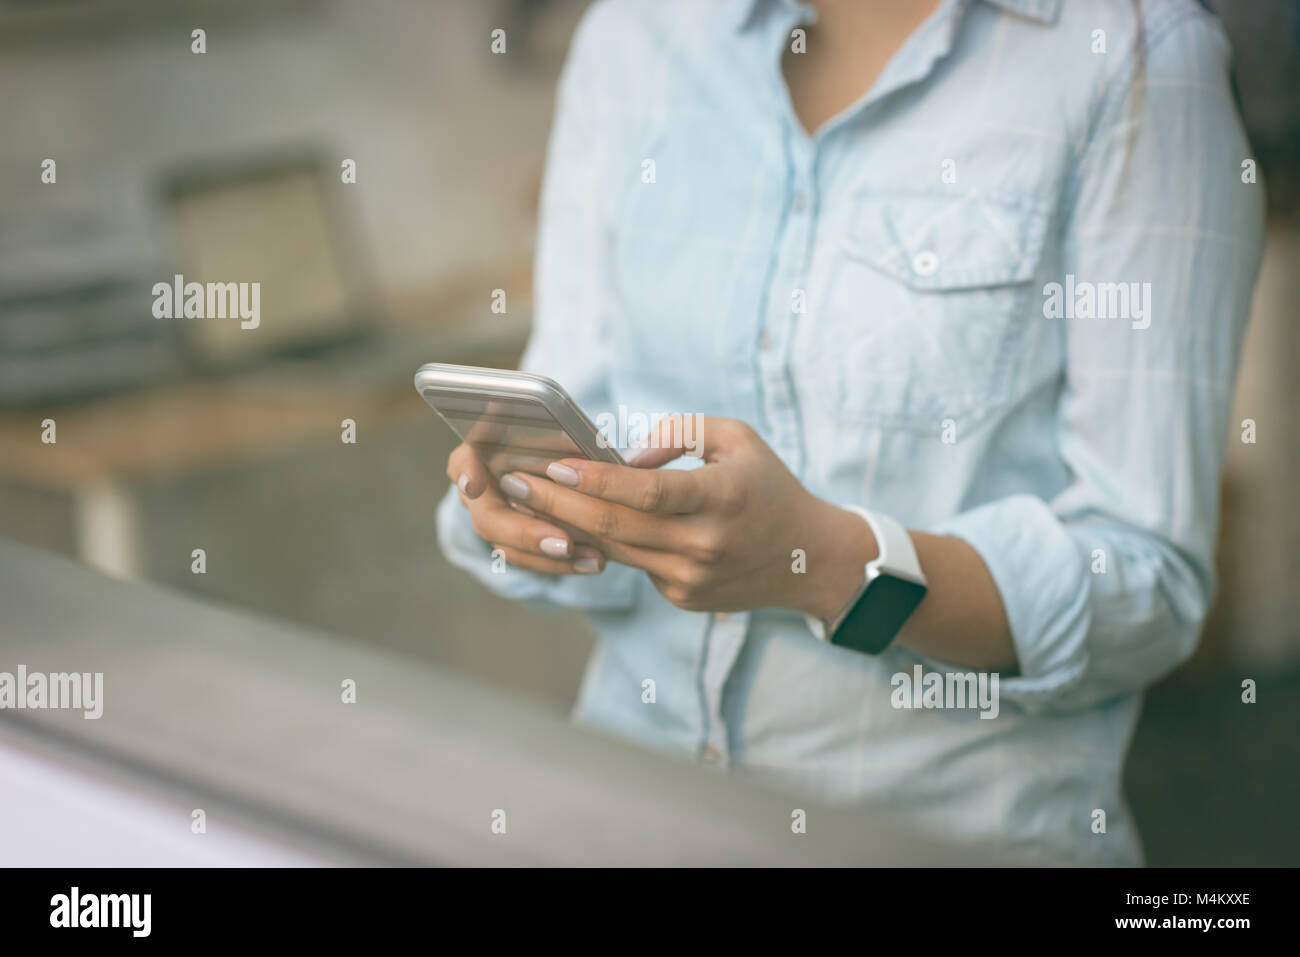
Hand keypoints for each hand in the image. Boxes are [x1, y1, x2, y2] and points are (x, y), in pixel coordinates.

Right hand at [445, 443, 606, 574]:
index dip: (465, 471)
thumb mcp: (555, 431)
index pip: (462, 460)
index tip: (474, 484)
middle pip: (488, 518)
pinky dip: (561, 562)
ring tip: (594, 560)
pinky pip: (529, 560)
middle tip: (565, 543)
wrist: (549, 458)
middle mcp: (478, 490)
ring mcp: (491, 518)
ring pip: (508, 547)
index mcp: (479, 454)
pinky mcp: (511, 541)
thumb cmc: (550, 436)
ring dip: (550, 557)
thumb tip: (575, 444)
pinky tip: (595, 563)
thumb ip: (556, 439)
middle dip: (525, 533)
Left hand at [491, 416, 877, 616]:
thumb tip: (628, 456)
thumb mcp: (738, 439)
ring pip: (614, 550)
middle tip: (513, 481)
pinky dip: (604, 541)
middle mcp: (704, 543)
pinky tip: (572, 520)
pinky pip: (633, 564)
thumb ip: (682, 432)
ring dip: (567, 524)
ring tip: (528, 498)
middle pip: (615, 526)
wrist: (806, 559)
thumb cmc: (767, 487)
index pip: (648, 492)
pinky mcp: (681, 597)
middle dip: (557, 502)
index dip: (597, 479)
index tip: (555, 462)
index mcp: (721, 498)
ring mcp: (691, 577)